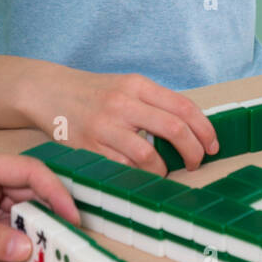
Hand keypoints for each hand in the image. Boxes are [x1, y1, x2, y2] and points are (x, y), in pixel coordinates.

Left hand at [0, 147, 79, 261]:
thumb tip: (28, 248)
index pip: (30, 172)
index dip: (56, 193)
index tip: (73, 218)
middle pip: (26, 191)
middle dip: (46, 214)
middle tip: (66, 241)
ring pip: (14, 210)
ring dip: (29, 228)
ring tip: (48, 250)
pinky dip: (10, 237)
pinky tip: (20, 252)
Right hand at [29, 68, 218, 175]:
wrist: (49, 92)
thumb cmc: (94, 93)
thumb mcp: (126, 86)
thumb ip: (155, 103)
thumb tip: (193, 129)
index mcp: (137, 85)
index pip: (183, 106)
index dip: (205, 129)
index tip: (213, 145)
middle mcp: (123, 103)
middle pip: (174, 129)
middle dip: (193, 151)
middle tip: (196, 162)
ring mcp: (105, 127)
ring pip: (148, 156)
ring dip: (163, 170)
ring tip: (163, 171)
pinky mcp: (88, 148)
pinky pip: (122, 170)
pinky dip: (136, 176)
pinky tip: (138, 174)